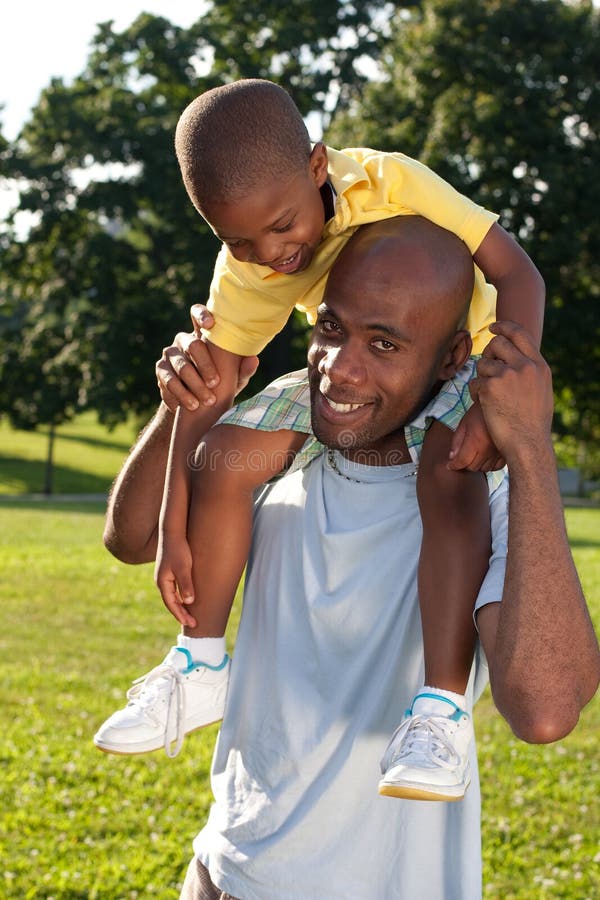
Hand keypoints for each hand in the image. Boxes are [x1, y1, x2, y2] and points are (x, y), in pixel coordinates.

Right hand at [154, 536, 196, 628]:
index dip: (181, 615)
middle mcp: (161, 581)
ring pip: (173, 597)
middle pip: (171, 603)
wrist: (173, 532)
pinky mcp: (170, 572)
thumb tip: (189, 602)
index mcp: (163, 582)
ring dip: (181, 606)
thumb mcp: (184, 567)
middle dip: (182, 614)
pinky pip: (175, 590)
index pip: (171, 604)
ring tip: (192, 615)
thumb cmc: (178, 549)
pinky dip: (181, 597)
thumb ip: (186, 584)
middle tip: (193, 623)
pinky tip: (189, 599)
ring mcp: (165, 577)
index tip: (191, 623)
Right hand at [156, 304, 258, 411]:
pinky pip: (169, 381)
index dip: (202, 315)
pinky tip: (191, 405)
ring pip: (181, 366)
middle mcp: (184, 340)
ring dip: (194, 385)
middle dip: (205, 365)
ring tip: (206, 401)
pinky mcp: (161, 370)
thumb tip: (253, 359)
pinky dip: (181, 394)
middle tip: (215, 384)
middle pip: (192, 345)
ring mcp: (170, 354)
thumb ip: (243, 370)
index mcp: (203, 336)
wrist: (195, 405)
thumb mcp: (234, 380)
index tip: (211, 324)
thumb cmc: (220, 386)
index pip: (198, 314)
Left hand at [448, 402, 505, 470]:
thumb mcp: (464, 423)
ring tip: (474, 456)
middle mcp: (488, 449)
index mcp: (475, 441)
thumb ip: (457, 441)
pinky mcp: (507, 452)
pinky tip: (486, 457)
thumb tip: (452, 457)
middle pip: (473, 467)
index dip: (454, 465)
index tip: (450, 465)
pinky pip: (497, 467)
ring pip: (485, 469)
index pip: (462, 462)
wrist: (501, 404)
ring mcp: (499, 452)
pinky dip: (490, 465)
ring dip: (477, 465)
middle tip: (462, 457)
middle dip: (465, 464)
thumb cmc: (480, 411)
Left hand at [468, 321, 553, 461]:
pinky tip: (486, 406)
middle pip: (496, 344)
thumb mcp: (541, 390)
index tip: (493, 327)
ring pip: (482, 364)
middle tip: (487, 370)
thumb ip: (529, 370)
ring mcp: (507, 375)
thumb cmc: (532, 422)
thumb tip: (515, 357)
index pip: (520, 334)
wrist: (527, 443)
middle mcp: (524, 366)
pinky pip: (475, 382)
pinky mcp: (490, 386)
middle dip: (487, 354)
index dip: (504, 327)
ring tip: (491, 397)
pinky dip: (476, 393)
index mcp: (539, 366)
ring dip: (482, 378)